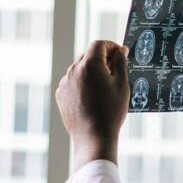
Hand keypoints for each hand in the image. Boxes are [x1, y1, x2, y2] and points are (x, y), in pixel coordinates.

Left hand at [55, 39, 130, 169]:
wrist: (94, 138)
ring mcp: (65, 82)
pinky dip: (82, 85)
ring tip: (103, 88)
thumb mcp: (122, 85)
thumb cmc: (111, 112)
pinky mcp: (61, 95)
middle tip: (115, 71)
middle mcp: (73, 70)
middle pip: (88, 56)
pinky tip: (92, 98)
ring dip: (91, 73)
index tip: (120, 53)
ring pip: (79, 70)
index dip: (111, 46)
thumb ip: (121, 62)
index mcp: (89, 64)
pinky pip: (73, 83)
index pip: (99, 44)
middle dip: (101, 59)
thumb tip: (119, 51)